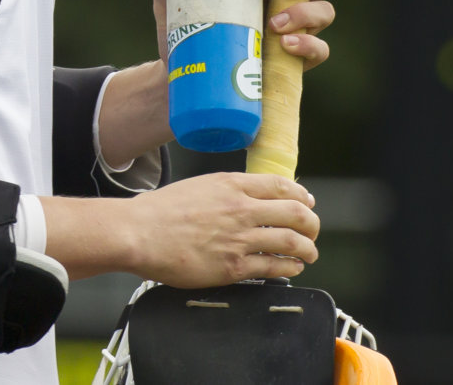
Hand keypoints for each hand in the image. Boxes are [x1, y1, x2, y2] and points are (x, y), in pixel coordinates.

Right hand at [125, 172, 319, 285]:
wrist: (139, 233)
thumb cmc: (160, 211)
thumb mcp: (198, 187)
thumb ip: (225, 191)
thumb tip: (245, 198)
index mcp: (232, 185)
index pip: (282, 185)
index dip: (301, 195)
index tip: (307, 202)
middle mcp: (242, 209)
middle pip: (296, 213)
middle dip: (312, 224)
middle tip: (312, 230)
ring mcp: (240, 239)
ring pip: (292, 242)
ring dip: (307, 249)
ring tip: (309, 253)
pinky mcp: (234, 267)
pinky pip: (274, 267)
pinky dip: (290, 267)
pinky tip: (292, 268)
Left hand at [146, 0, 336, 70]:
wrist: (188, 81)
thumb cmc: (188, 35)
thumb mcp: (173, 8)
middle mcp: (284, 3)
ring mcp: (295, 32)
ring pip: (324, 12)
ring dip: (305, 13)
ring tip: (275, 26)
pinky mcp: (297, 61)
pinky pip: (320, 50)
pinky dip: (310, 46)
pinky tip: (287, 46)